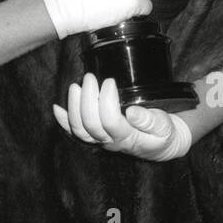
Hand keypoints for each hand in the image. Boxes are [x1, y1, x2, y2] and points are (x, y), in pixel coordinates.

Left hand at [53, 74, 191, 160]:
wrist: (162, 144)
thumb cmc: (163, 133)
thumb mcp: (165, 127)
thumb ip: (151, 121)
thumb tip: (132, 113)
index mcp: (129, 138)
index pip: (110, 122)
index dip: (106, 101)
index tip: (110, 81)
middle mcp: (110, 141)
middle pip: (90, 125)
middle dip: (87, 99)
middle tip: (90, 78)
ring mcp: (101, 140)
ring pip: (80, 129)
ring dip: (74, 107)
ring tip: (76, 86)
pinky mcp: (95, 135)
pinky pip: (75, 132)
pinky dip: (64, 120)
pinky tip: (57, 108)